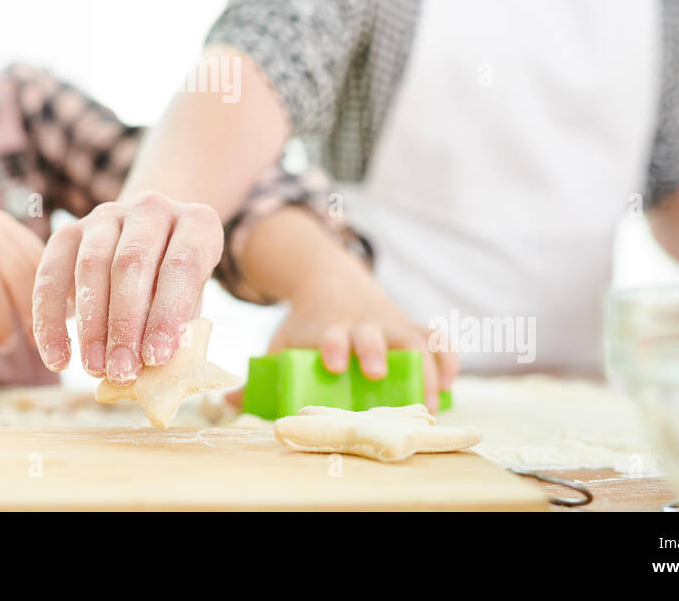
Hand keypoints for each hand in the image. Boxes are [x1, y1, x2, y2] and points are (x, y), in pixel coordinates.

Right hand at [32, 191, 223, 383]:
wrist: (153, 240)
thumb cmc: (177, 284)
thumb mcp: (192, 301)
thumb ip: (178, 331)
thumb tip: (156, 378)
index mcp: (196, 222)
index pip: (183, 265)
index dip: (169, 313)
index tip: (157, 358)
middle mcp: (152, 208)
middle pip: (132, 263)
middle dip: (125, 324)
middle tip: (122, 372)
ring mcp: (108, 214)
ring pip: (92, 265)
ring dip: (91, 325)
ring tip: (95, 369)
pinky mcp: (70, 229)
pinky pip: (52, 274)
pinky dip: (51, 320)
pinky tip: (58, 358)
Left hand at [266, 273, 458, 413]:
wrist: (328, 278)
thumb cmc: (306, 322)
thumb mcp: (281, 340)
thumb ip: (260, 373)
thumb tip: (226, 401)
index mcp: (329, 327)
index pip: (332, 334)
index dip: (335, 345)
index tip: (334, 362)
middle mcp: (362, 323)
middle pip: (376, 333)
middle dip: (377, 351)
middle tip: (378, 373)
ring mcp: (389, 322)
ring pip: (414, 337)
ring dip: (424, 365)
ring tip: (429, 400)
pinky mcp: (408, 323)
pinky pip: (436, 335)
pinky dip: (447, 355)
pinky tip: (451, 381)